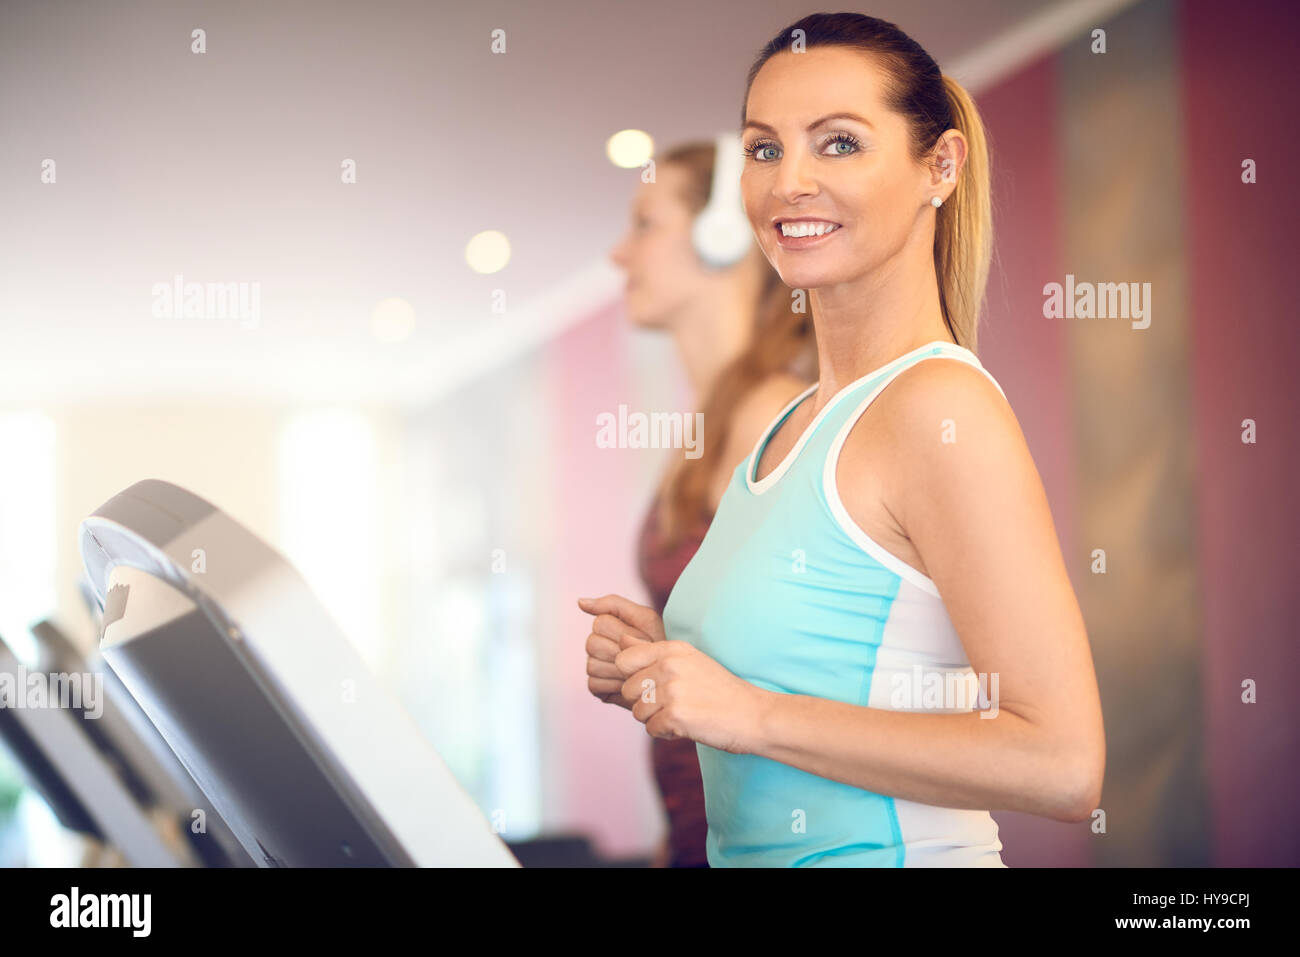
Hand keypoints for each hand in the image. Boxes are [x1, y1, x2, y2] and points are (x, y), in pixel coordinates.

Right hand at [578, 594, 664, 709]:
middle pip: (593, 644)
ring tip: (637, 670)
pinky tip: (629, 683)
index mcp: (607, 625)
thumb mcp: (645, 618)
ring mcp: (594, 666)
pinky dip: (614, 686)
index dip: (624, 633)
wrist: (672, 674)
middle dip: (621, 652)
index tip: (643, 638)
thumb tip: (580, 602)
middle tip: (641, 656)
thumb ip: (613, 604)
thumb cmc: (661, 643)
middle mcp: (596, 645)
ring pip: (592, 665)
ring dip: (619, 670)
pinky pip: (594, 684)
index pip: (600, 624)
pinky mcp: (597, 687)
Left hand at [614, 633, 766, 754]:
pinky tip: (688, 726)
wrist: (754, 715)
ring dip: (656, 719)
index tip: (652, 685)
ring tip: (683, 714)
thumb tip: (620, 641)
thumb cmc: (720, 690)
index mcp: (672, 649)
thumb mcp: (689, 660)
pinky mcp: (675, 715)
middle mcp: (669, 666)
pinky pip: (651, 729)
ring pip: (637, 712)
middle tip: (672, 704)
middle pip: (627, 689)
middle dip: (644, 702)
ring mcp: (672, 690)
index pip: (623, 660)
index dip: (632, 677)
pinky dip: (667, 733)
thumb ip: (653, 652)